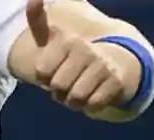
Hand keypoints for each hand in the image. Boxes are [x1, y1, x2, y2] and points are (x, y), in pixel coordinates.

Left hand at [27, 0, 139, 114]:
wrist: (111, 62)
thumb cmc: (70, 55)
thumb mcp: (50, 37)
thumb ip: (38, 20)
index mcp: (67, 40)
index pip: (41, 72)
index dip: (44, 78)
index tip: (53, 69)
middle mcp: (86, 49)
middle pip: (57, 87)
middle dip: (58, 91)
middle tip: (68, 81)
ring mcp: (103, 64)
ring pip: (74, 98)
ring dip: (73, 100)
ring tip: (79, 88)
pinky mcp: (115, 81)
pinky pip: (92, 104)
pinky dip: (89, 105)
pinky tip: (93, 93)